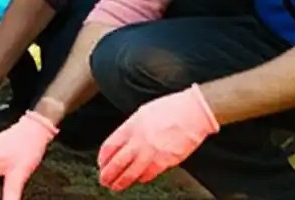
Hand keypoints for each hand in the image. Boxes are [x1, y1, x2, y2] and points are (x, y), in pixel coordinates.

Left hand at [96, 84, 219, 192]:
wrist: (193, 113)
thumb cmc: (171, 109)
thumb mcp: (143, 113)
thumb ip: (131, 128)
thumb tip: (123, 141)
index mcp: (131, 127)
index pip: (110, 146)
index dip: (103, 158)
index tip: (101, 163)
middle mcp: (139, 141)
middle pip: (117, 163)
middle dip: (108, 174)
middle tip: (104, 180)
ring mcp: (152, 153)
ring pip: (131, 173)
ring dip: (122, 181)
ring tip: (116, 186)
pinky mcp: (165, 162)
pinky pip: (149, 174)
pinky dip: (142, 178)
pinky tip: (139, 180)